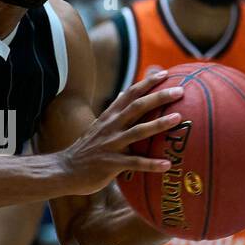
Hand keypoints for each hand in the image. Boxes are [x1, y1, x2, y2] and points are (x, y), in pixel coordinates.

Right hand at [64, 70, 183, 195]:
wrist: (64, 170)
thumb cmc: (86, 150)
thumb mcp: (98, 126)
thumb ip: (113, 112)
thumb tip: (122, 94)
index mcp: (109, 117)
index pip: (130, 94)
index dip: (147, 83)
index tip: (165, 73)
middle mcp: (111, 127)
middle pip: (137, 107)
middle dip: (158, 97)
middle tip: (180, 91)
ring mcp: (111, 145)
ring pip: (138, 132)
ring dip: (159, 124)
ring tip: (178, 118)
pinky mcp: (110, 164)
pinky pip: (134, 163)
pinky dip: (151, 164)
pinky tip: (167, 165)